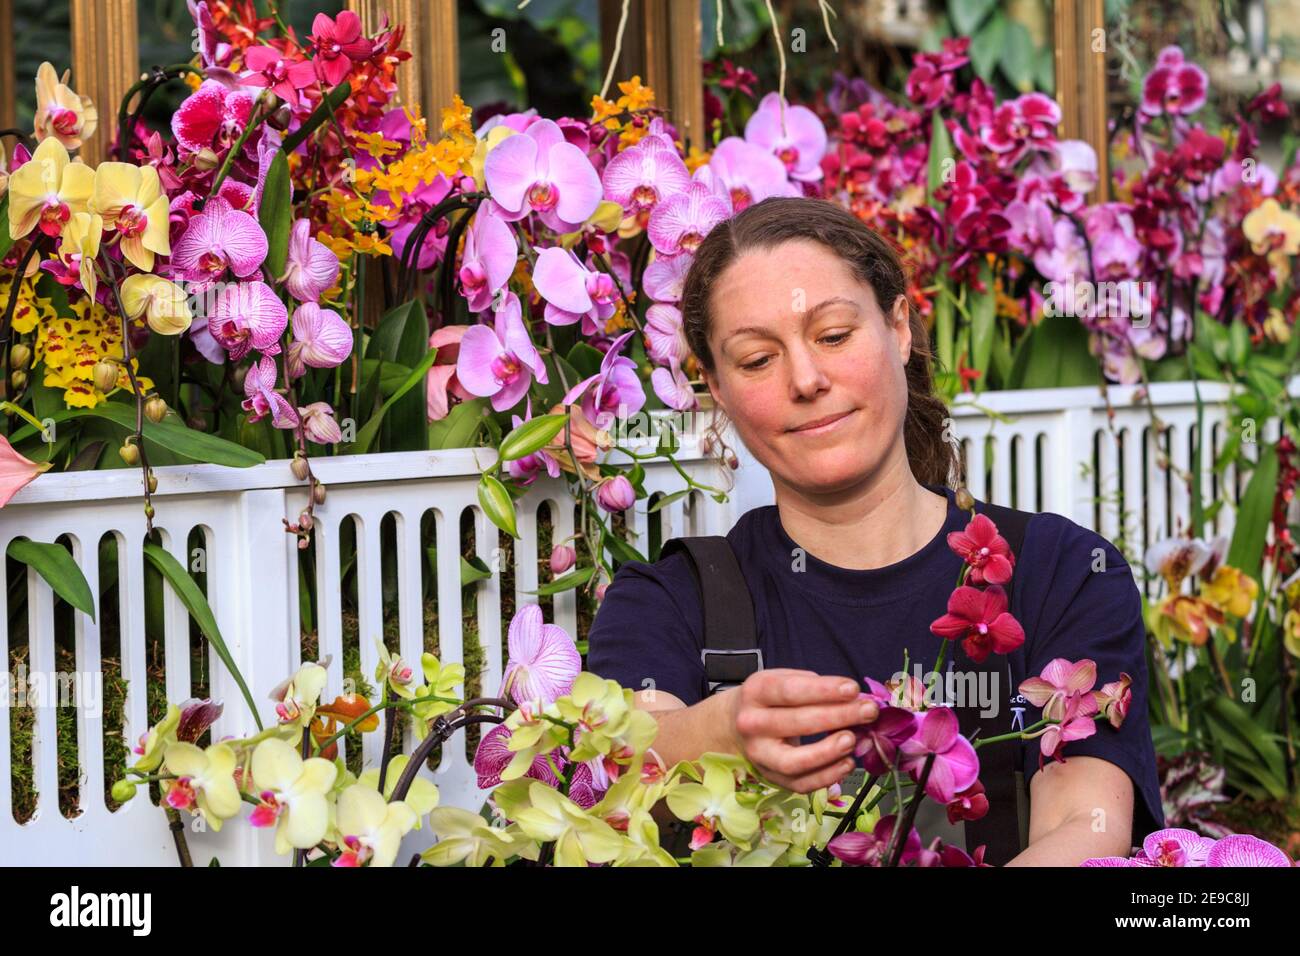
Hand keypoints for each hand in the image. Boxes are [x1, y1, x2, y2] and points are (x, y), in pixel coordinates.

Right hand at [725, 669, 878, 793]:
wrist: (734, 724)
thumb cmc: (769, 699)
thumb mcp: (782, 679)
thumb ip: (814, 686)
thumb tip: (854, 699)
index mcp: (755, 692)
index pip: (791, 691)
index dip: (824, 690)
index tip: (853, 689)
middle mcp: (752, 724)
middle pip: (796, 723)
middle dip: (837, 716)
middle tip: (868, 712)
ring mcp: (759, 754)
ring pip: (794, 761)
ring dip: (828, 752)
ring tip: (853, 739)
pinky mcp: (770, 776)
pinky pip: (799, 784)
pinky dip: (826, 777)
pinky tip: (846, 763)